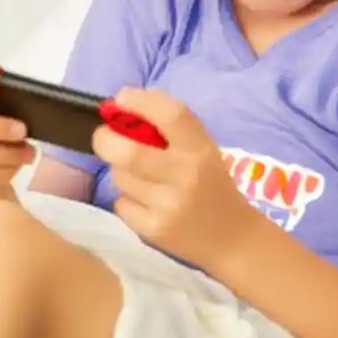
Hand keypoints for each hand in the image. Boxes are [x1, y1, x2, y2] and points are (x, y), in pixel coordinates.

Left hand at [92, 88, 261, 272]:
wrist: (232, 240)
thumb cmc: (212, 185)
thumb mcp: (202, 150)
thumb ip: (169, 129)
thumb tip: (122, 105)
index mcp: (200, 150)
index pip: (170, 115)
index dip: (140, 101)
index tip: (122, 97)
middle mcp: (184, 176)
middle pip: (128, 152)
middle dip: (105, 139)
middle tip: (105, 136)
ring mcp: (167, 206)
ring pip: (120, 176)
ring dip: (120, 170)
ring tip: (139, 176)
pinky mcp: (152, 230)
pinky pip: (121, 203)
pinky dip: (126, 199)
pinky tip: (146, 203)